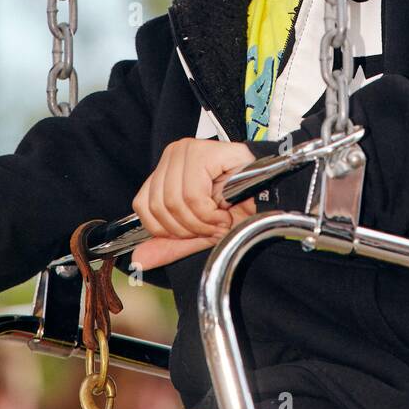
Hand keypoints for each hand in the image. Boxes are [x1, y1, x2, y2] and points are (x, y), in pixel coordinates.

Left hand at [130, 138, 256, 272]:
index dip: (167, 229)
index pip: (143, 206)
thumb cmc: (236, 207)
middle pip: (159, 206)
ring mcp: (187, 150)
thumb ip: (168, 244)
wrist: (269, 193)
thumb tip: (138, 258)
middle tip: (212, 225)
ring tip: (220, 217)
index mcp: (165, 169)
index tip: (194, 230)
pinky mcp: (204, 152)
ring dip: (202, 221)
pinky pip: (193, 196)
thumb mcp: (198, 231)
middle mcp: (173, 154)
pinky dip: (209, 212)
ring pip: (175, 202)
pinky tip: (224, 207)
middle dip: (189, 227)